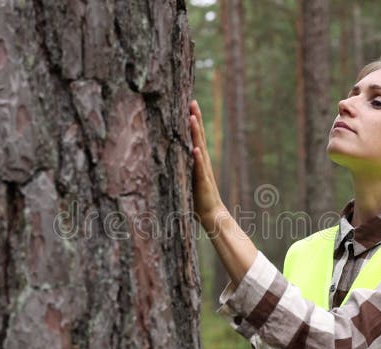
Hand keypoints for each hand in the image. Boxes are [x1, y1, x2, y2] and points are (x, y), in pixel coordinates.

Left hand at [189, 100, 226, 230]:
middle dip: (196, 119)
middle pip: (199, 136)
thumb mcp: (188, 178)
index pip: (196, 136)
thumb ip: (183, 166)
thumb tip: (169, 155)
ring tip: (192, 118)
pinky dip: (198, 159)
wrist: (211, 215)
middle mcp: (202, 162)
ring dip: (196, 133)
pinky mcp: (203, 183)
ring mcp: (203, 171)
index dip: (193, 120)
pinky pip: (200, 169)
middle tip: (193, 101)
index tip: (189, 103)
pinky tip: (195, 149)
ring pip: (200, 148)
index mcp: (198, 160)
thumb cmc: (198, 197)